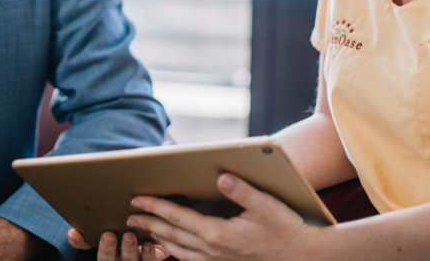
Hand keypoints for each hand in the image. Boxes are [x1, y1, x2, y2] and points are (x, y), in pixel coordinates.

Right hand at [67, 229, 167, 260]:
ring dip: (129, 250)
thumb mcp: (109, 227)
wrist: (155, 228)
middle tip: (108, 235)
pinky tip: (148, 243)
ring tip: (129, 235)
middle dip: (108, 250)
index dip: (83, 243)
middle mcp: (119, 260)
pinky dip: (148, 253)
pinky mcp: (152, 260)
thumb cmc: (127, 227)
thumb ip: (90, 231)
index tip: (79, 233)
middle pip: (110, 260)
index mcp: (106, 252)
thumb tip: (72, 233)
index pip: (93, 251)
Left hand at [127, 174, 321, 260]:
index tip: (136, 200)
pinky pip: (190, 259)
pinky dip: (174, 251)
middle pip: (171, 235)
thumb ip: (242, 190)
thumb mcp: (266, 205)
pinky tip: (171, 247)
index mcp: (218, 234)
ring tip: (143, 231)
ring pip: (177, 250)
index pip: (178, 217)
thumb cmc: (284, 228)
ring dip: (157, 239)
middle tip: (128, 216)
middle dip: (148, 224)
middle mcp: (212, 250)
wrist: (301, 256)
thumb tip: (220, 176)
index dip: (155, 207)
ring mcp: (216, 260)